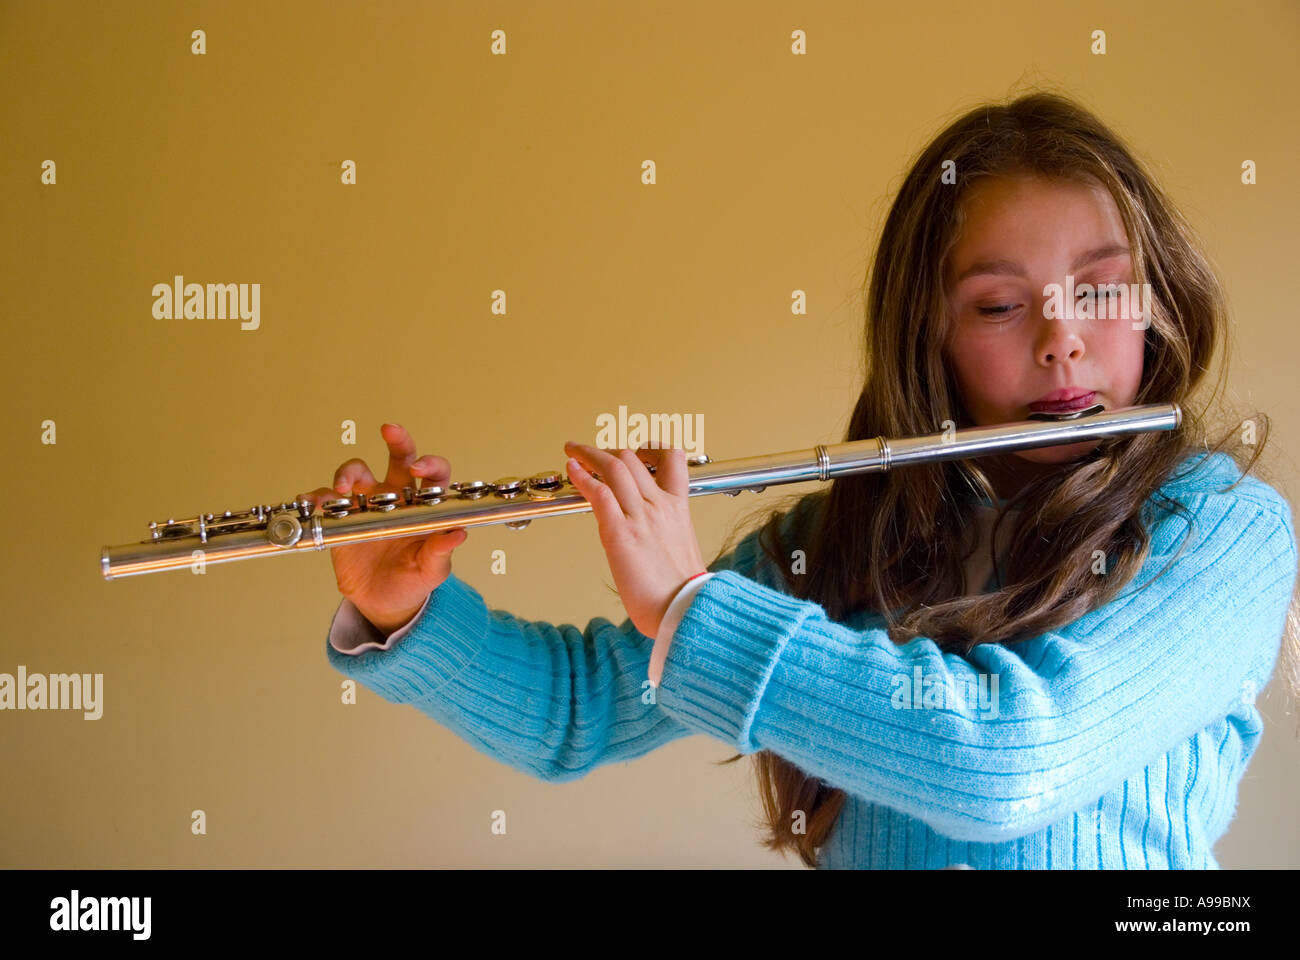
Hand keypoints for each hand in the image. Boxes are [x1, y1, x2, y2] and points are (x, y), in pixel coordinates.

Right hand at [297, 423, 467, 636]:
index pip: (434, 475)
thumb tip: (458, 535)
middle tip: (389, 429)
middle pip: (399, 458)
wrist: (382, 602)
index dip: (430, 464)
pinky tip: (311, 501)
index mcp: (425, 507)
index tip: (418, 468)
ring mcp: (369, 504)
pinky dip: (318, 496)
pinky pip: (327, 499)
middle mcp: (399, 498)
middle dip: (397, 439)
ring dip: (349, 472)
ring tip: (341, 489)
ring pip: (359, 473)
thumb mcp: (431, 571)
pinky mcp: (344, 517)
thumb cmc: (413, 581)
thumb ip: (441, 552)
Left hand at [563, 441, 705, 638]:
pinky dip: (582, 477)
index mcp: (678, 509)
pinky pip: (600, 494)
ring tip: (573, 450)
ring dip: (589, 454)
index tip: (638, 448)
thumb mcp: (681, 550)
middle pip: (632, 459)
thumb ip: (665, 533)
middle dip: (607, 450)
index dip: (653, 447)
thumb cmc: (683, 591)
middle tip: (591, 452)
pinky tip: (572, 469)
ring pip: (614, 468)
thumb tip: (650, 534)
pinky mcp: (620, 533)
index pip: (672, 460)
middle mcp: (659, 506)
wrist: (685, 609)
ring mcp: (639, 516)